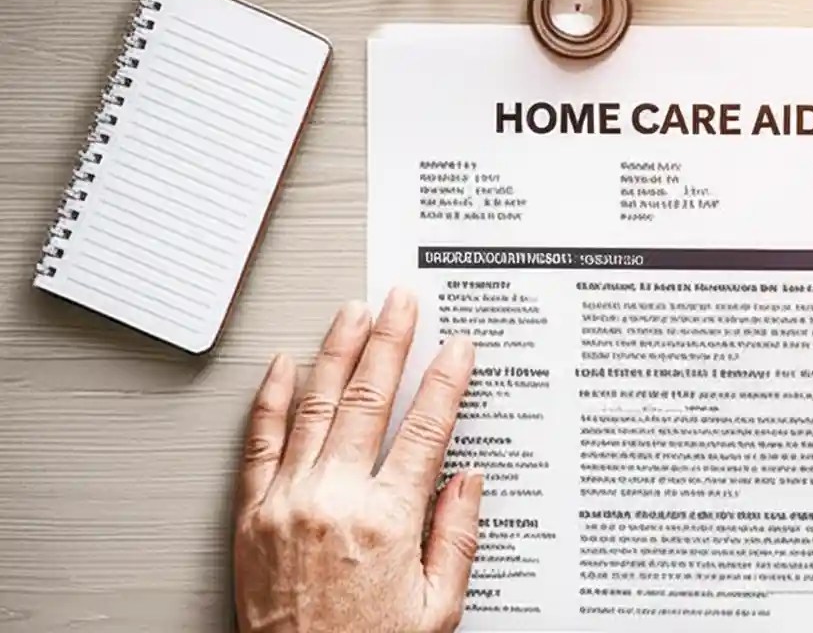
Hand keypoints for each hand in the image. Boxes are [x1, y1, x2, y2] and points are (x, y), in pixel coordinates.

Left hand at [234, 289, 481, 632]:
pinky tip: (283, 364)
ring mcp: (288, 502)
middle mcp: (335, 500)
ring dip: (337, 351)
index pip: (426, 429)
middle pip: (368, 399)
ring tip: (353, 314)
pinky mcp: (251, 514)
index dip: (446, 380)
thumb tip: (469, 481)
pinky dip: (271, 397)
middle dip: (391, 341)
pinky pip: (260, 441)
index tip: (457, 348)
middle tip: (402, 302)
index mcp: (388, 521)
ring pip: (314, 405)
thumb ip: (457, 538)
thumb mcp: (438, 608)